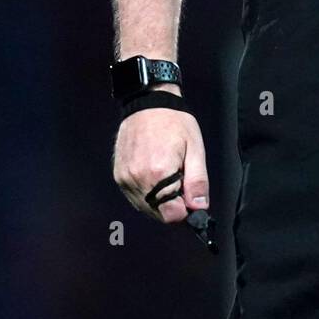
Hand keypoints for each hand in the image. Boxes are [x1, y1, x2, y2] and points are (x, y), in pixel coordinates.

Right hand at [113, 99, 209, 225]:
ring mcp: (126, 179)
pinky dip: (147, 194)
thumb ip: (198, 182)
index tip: (189, 196)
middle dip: (173, 204)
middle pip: (159, 214)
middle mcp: (138, 179)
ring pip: (146, 208)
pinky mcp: (119, 177)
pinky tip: (154, 175)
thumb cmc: (174, 121)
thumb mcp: (195, 149)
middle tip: (179, 180)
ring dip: (159, 200)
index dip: (185, 210)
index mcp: (159, 174)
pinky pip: (135, 198)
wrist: (148, 103)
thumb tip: (199, 208)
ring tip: (166, 173)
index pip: (172, 215)